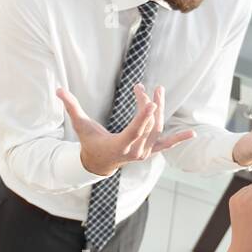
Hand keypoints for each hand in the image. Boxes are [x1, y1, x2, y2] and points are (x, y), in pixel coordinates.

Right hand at [57, 82, 195, 177]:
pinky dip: (178, 139)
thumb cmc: (89, 142)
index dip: (143, 116)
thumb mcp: (80, 125)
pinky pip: (166, 144)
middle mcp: (135, 152)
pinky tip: (192, 134)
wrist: (99, 162)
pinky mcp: (150, 151)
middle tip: (143, 88)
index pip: (135, 130)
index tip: (151, 102)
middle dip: (147, 104)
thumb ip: (71, 107)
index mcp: (120, 146)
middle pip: (146, 125)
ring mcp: (144, 152)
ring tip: (159, 90)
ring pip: (156, 129)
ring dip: (159, 110)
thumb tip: (58, 90)